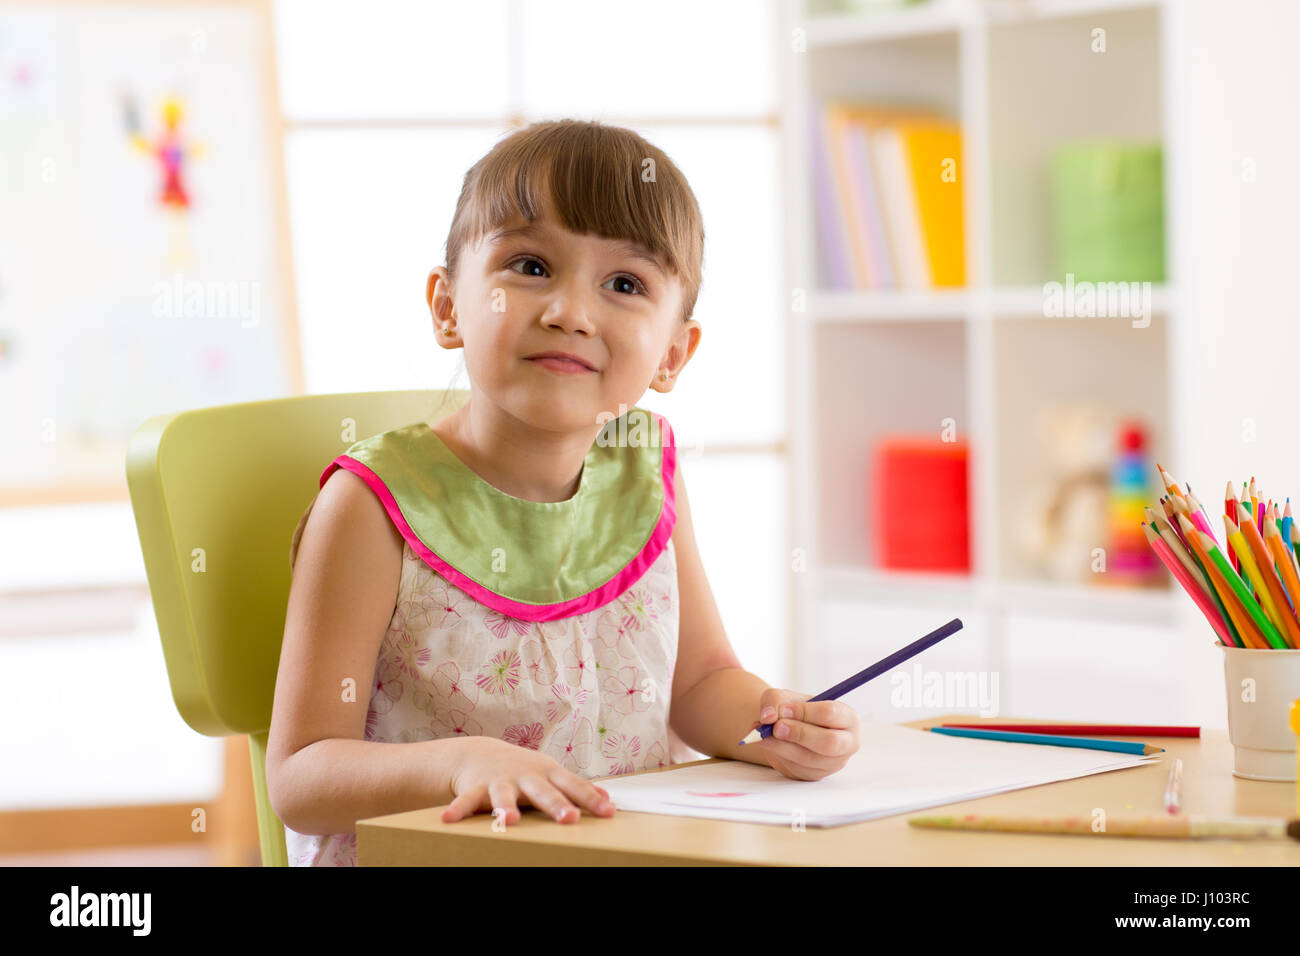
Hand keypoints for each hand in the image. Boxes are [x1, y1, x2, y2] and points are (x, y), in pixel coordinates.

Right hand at [441, 736, 614, 825]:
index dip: (591, 799)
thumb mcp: (551, 775)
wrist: (480, 753)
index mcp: (548, 774)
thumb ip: (576, 788)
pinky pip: (466, 801)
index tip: (608, 812)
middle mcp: (526, 777)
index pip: (574, 786)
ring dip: (506, 808)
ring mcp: (501, 781)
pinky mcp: (476, 788)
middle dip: (557, 804)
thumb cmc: (523, 770)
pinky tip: (448, 819)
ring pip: (503, 796)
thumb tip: (607, 799)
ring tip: (509, 821)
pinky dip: (457, 809)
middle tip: (570, 818)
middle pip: (543, 792)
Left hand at [747, 688, 859, 780]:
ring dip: (782, 746)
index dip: (805, 712)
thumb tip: (768, 717)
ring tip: (764, 735)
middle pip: (828, 742)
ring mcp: (833, 762)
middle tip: (776, 727)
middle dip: (799, 734)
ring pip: (809, 758)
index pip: (830, 713)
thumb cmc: (794, 710)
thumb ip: (775, 701)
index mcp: (847, 717)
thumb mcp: (784, 697)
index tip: (783, 709)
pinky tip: (769, 744)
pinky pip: (797, 768)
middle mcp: (846, 742)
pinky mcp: (816, 775)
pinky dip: (779, 756)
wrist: (788, 729)